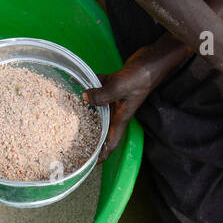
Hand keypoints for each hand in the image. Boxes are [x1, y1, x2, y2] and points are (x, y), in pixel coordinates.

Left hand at [81, 41, 177, 161]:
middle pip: (101, 126)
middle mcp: (117, 109)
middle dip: (89, 133)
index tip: (90, 163)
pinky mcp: (114, 82)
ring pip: (97, 106)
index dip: (103, 154)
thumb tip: (84, 97)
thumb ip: (102, 94)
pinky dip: (89, 85)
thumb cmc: (142, 77)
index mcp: (122, 117)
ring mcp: (115, 96)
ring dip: (85, 107)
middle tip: (71, 138)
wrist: (153, 59)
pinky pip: (98, 86)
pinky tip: (75, 81)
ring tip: (68, 110)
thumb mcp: (120, 87)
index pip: (112, 142)